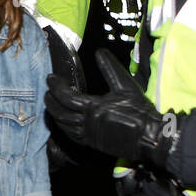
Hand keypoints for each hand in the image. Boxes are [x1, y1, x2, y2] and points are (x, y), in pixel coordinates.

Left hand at [44, 49, 179, 169]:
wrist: (149, 136)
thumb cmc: (139, 110)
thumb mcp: (125, 85)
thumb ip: (110, 69)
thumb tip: (99, 52)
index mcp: (94, 107)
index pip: (67, 97)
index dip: (56, 87)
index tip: (50, 78)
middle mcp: (88, 123)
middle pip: (60, 113)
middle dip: (50, 101)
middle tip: (47, 91)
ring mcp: (89, 135)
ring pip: (63, 126)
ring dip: (55, 114)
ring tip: (51, 104)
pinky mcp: (92, 144)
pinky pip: (71, 137)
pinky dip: (63, 127)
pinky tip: (62, 121)